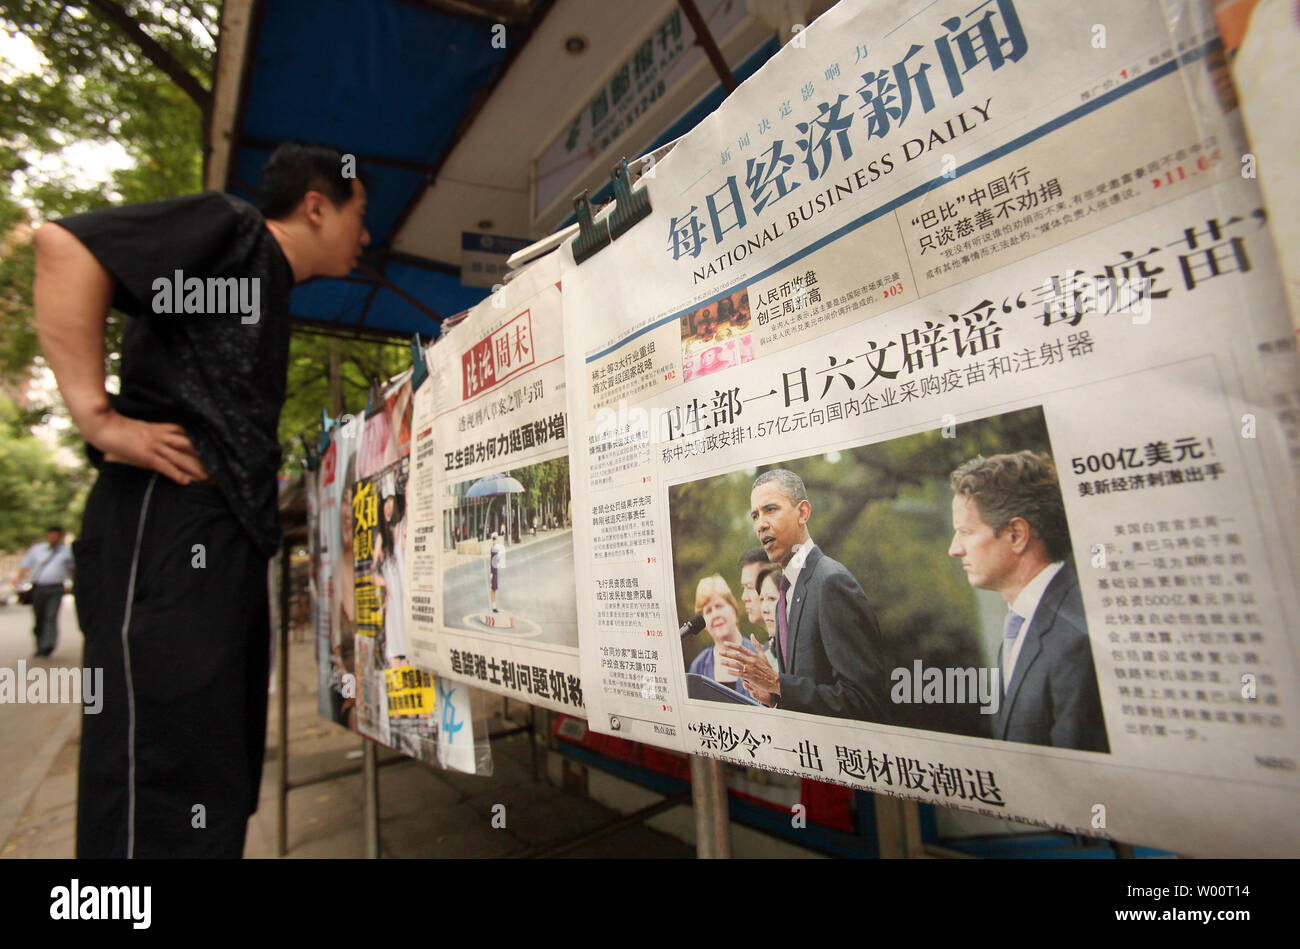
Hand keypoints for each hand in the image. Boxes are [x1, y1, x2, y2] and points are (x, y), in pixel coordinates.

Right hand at [89, 409, 208, 484]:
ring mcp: (154, 445)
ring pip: (180, 457)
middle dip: (204, 455)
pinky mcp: (145, 455)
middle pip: (189, 445)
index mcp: (161, 428)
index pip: (186, 433)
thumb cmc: (120, 428)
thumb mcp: (143, 429)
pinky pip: (163, 465)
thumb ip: (155, 434)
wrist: (103, 425)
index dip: (201, 441)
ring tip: (207, 477)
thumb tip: (164, 441)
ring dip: (194, 468)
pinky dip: (175, 473)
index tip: (215, 448)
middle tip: (219, 464)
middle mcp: (161, 436)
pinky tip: (184, 482)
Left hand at [718, 641, 779, 703]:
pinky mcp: (751, 677)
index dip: (732, 646)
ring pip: (737, 665)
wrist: (774, 680)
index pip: (741, 648)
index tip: (725, 644)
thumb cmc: (767, 668)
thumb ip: (757, 645)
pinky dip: (733, 672)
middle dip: (727, 654)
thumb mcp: (763, 655)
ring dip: (728, 663)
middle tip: (720, 652)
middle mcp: (752, 661)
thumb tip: (752, 635)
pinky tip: (728, 671)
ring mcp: (751, 669)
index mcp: (754, 655)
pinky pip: (740, 674)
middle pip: (737, 656)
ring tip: (721, 662)